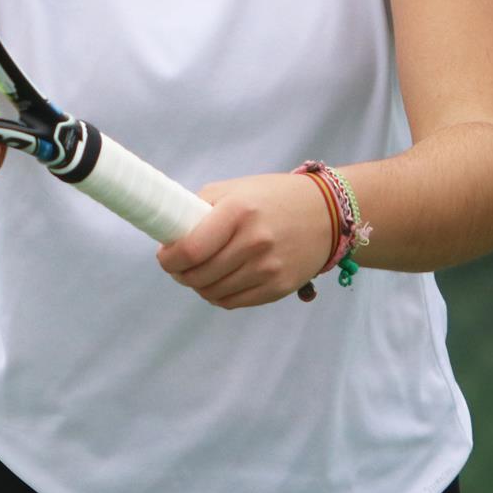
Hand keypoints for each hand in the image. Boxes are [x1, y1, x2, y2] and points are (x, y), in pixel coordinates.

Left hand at [156, 172, 337, 308]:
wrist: (327, 213)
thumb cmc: (272, 197)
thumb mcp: (233, 190)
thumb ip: (199, 209)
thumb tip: (169, 236)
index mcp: (238, 211)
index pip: (190, 250)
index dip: (169, 260)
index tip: (165, 257)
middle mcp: (254, 241)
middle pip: (198, 275)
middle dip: (180, 274)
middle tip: (179, 267)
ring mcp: (268, 268)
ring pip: (213, 292)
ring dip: (199, 286)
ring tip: (200, 273)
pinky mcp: (279, 287)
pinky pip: (234, 302)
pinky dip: (219, 295)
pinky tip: (220, 282)